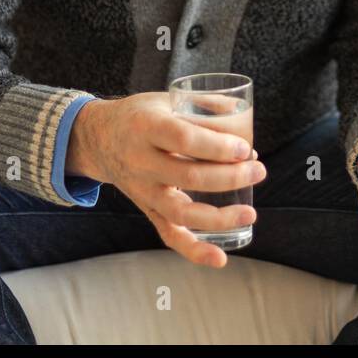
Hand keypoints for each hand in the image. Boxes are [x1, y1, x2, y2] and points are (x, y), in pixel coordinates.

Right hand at [67, 93, 264, 268]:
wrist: (99, 139)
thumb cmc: (141, 116)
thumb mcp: (166, 100)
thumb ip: (205, 107)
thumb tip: (245, 122)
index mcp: (145, 127)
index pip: (184, 139)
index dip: (218, 146)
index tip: (245, 148)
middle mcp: (140, 161)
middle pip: (189, 176)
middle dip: (231, 177)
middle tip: (258, 170)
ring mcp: (142, 189)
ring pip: (180, 212)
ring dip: (219, 217)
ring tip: (250, 213)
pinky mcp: (146, 208)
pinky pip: (168, 234)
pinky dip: (194, 250)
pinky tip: (220, 258)